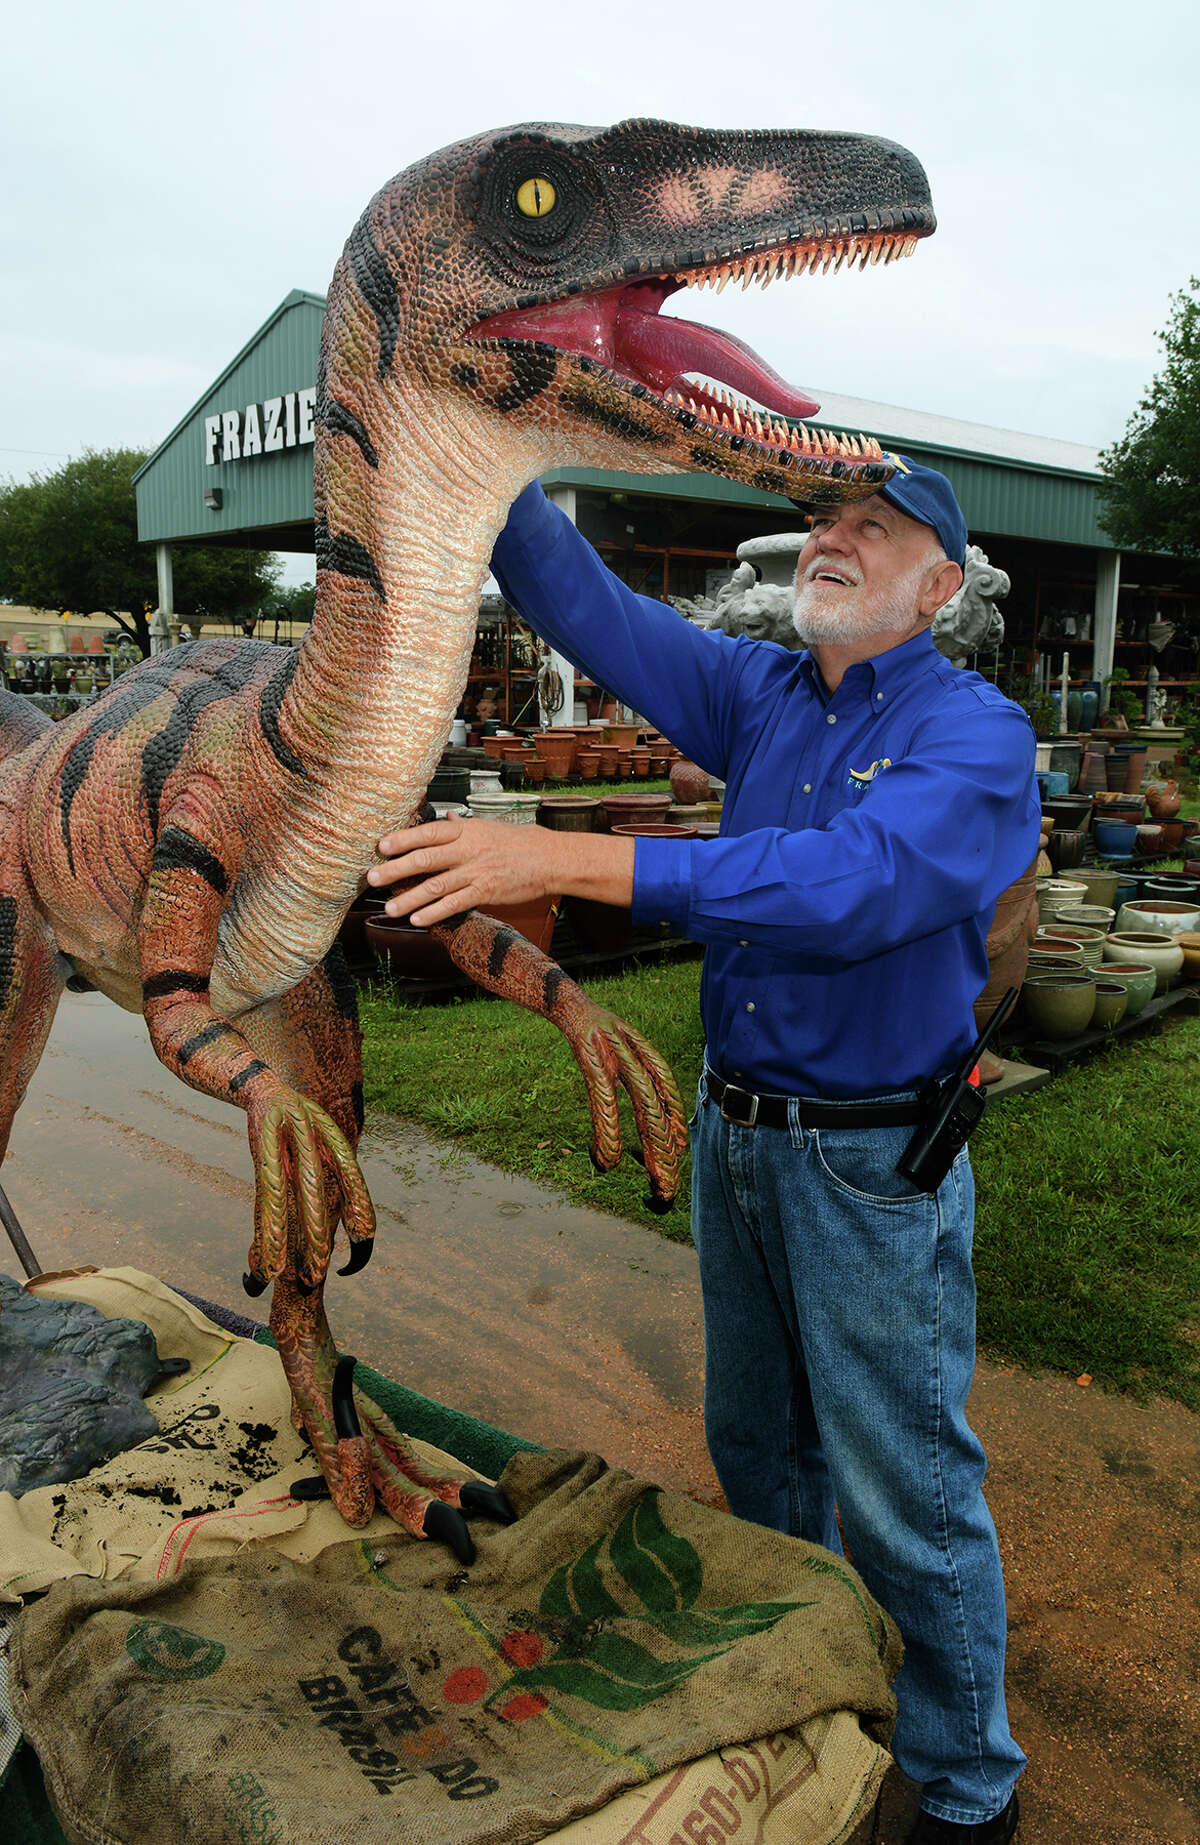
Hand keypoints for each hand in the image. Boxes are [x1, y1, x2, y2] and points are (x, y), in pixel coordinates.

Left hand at [368, 817, 563, 926]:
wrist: (551, 859)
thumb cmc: (520, 842)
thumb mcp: (489, 826)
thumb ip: (463, 825)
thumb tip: (446, 815)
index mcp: (466, 830)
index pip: (428, 832)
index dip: (403, 839)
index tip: (380, 845)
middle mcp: (468, 849)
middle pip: (425, 859)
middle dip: (395, 869)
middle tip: (371, 878)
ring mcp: (477, 872)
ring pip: (436, 886)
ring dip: (409, 899)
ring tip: (389, 909)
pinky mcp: (487, 893)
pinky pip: (455, 904)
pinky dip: (434, 913)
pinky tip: (417, 920)